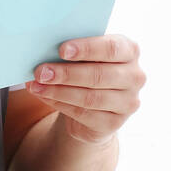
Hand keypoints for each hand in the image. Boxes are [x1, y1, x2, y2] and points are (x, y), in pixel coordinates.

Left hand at [27, 33, 145, 145]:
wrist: (92, 104)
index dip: (87, 48)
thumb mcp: (82, 56)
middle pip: (99, 75)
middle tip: (40, 71)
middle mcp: (134, 76)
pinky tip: (44, 96)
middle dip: (66, 73)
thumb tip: (42, 50)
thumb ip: (72, 51)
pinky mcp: (115, 123)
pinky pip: (84, 114)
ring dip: (58, 91)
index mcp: (129, 51)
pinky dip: (60, 104)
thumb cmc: (84, 68)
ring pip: (91, 97)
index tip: (62, 50)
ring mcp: (128, 102)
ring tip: (36, 85)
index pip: (112, 48)